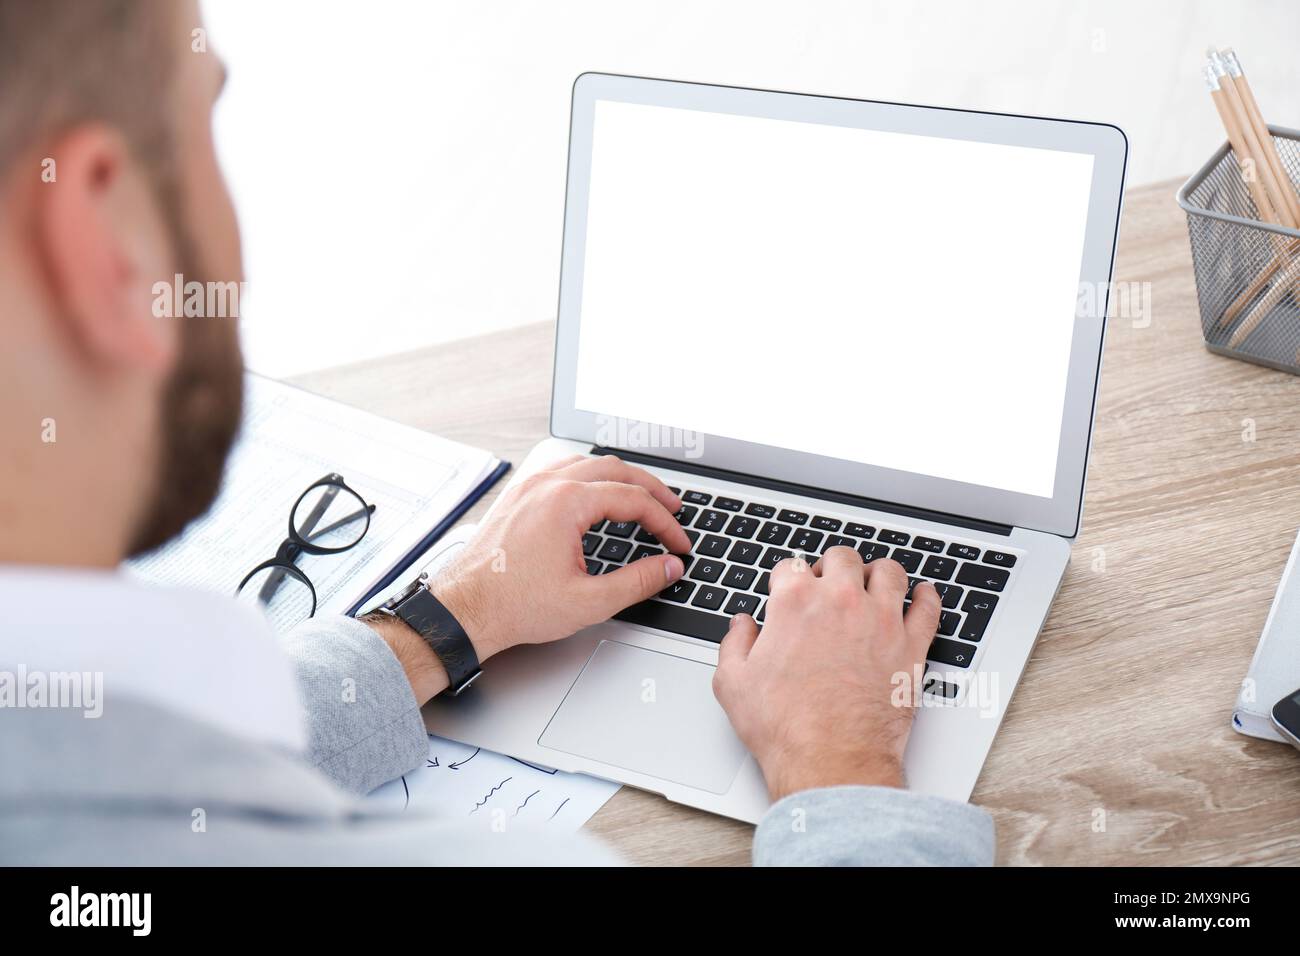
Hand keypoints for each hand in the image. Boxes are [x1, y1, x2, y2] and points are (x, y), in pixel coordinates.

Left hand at [431, 454, 690, 660]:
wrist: (464, 609)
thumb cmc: (514, 605)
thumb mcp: (589, 601)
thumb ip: (638, 581)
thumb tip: (669, 567)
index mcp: (566, 503)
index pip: (633, 499)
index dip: (664, 522)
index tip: (677, 543)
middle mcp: (547, 484)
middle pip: (615, 469)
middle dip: (651, 489)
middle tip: (672, 509)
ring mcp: (529, 486)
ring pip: (588, 463)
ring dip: (620, 477)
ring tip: (641, 496)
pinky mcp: (518, 495)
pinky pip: (562, 469)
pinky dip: (590, 476)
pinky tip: (596, 493)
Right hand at [712, 547, 941, 800]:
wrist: (831, 761)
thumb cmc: (785, 727)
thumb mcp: (733, 684)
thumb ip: (735, 644)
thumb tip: (742, 626)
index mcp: (795, 602)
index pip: (792, 566)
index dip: (787, 578)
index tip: (789, 590)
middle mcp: (841, 601)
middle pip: (842, 558)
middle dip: (832, 567)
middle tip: (829, 585)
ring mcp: (881, 620)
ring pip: (889, 572)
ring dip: (877, 574)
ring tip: (872, 585)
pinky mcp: (911, 646)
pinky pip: (928, 607)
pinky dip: (927, 597)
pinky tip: (922, 596)